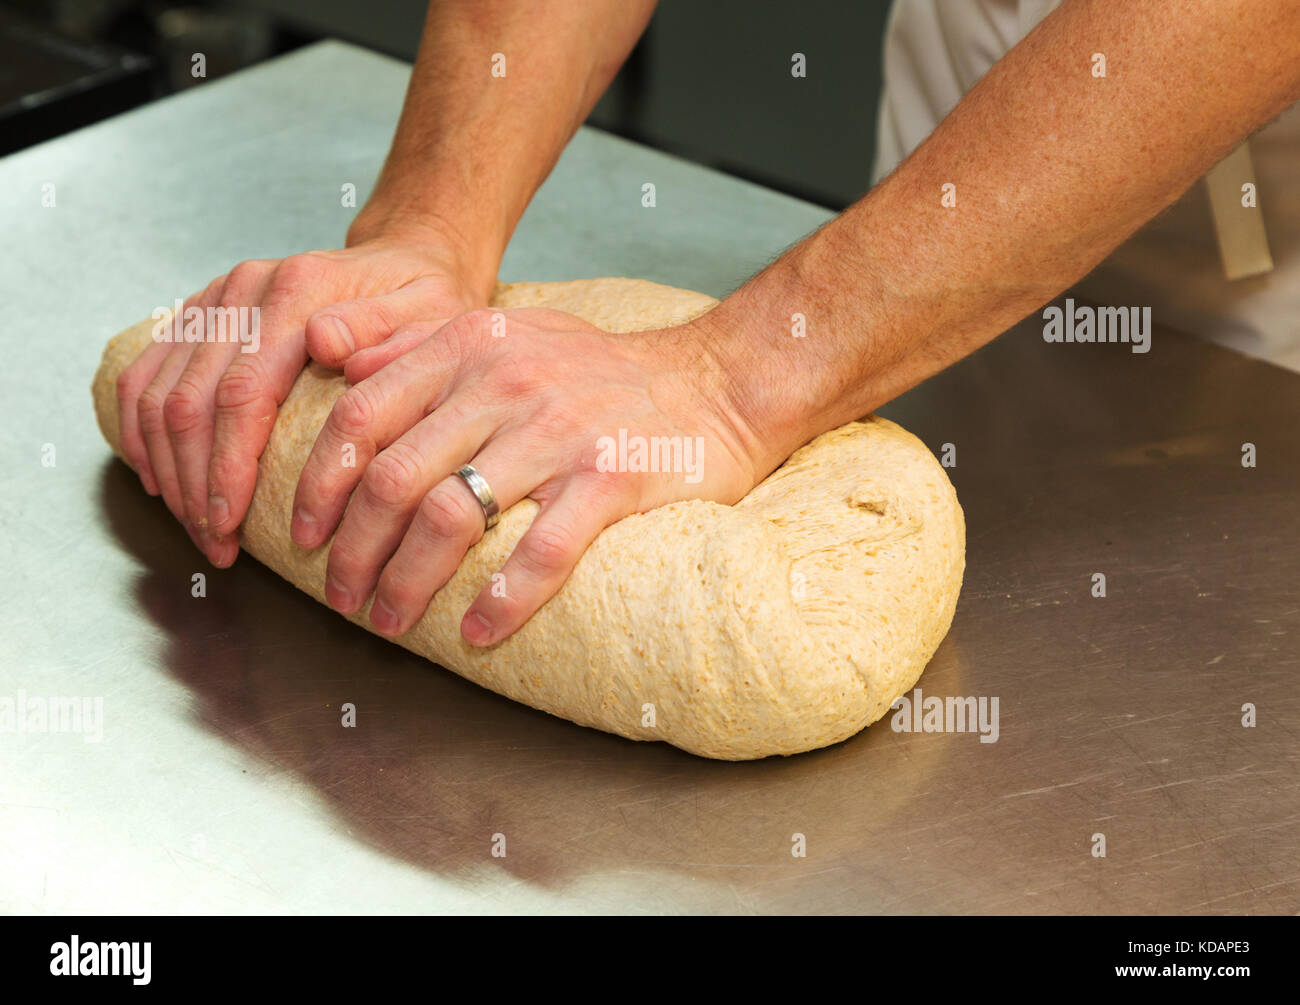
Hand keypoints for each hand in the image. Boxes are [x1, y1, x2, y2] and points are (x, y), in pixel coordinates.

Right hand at [114, 221, 493, 565]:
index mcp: (297, 292)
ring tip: (195, 525)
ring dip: (168, 470)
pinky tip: (161, 480)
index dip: (227, 470)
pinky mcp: (198, 313)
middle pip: (190, 403)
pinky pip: (145, 376)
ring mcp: (214, 299)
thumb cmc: (424, 300)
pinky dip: (143, 434)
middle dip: (195, 486)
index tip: (229, 525)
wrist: (404, 258)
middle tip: (215, 543)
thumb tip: (325, 342)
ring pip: (157, 395)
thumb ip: (384, 330)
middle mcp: (244, 290)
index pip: (241, 395)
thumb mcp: (430, 312)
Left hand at [290, 307, 761, 645]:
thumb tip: (337, 365)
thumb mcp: (508, 330)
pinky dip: (503, 599)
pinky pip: (543, 550)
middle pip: (394, 476)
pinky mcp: (611, 477)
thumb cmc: (603, 371)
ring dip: (408, 581)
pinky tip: (479, 631)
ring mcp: (559, 430)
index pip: (361, 416)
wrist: (715, 383)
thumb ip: (419, 343)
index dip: (319, 484)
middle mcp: (506, 382)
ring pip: (452, 516)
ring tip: (391, 621)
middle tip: (341, 597)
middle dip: (353, 550)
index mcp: (470, 346)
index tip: (305, 536)